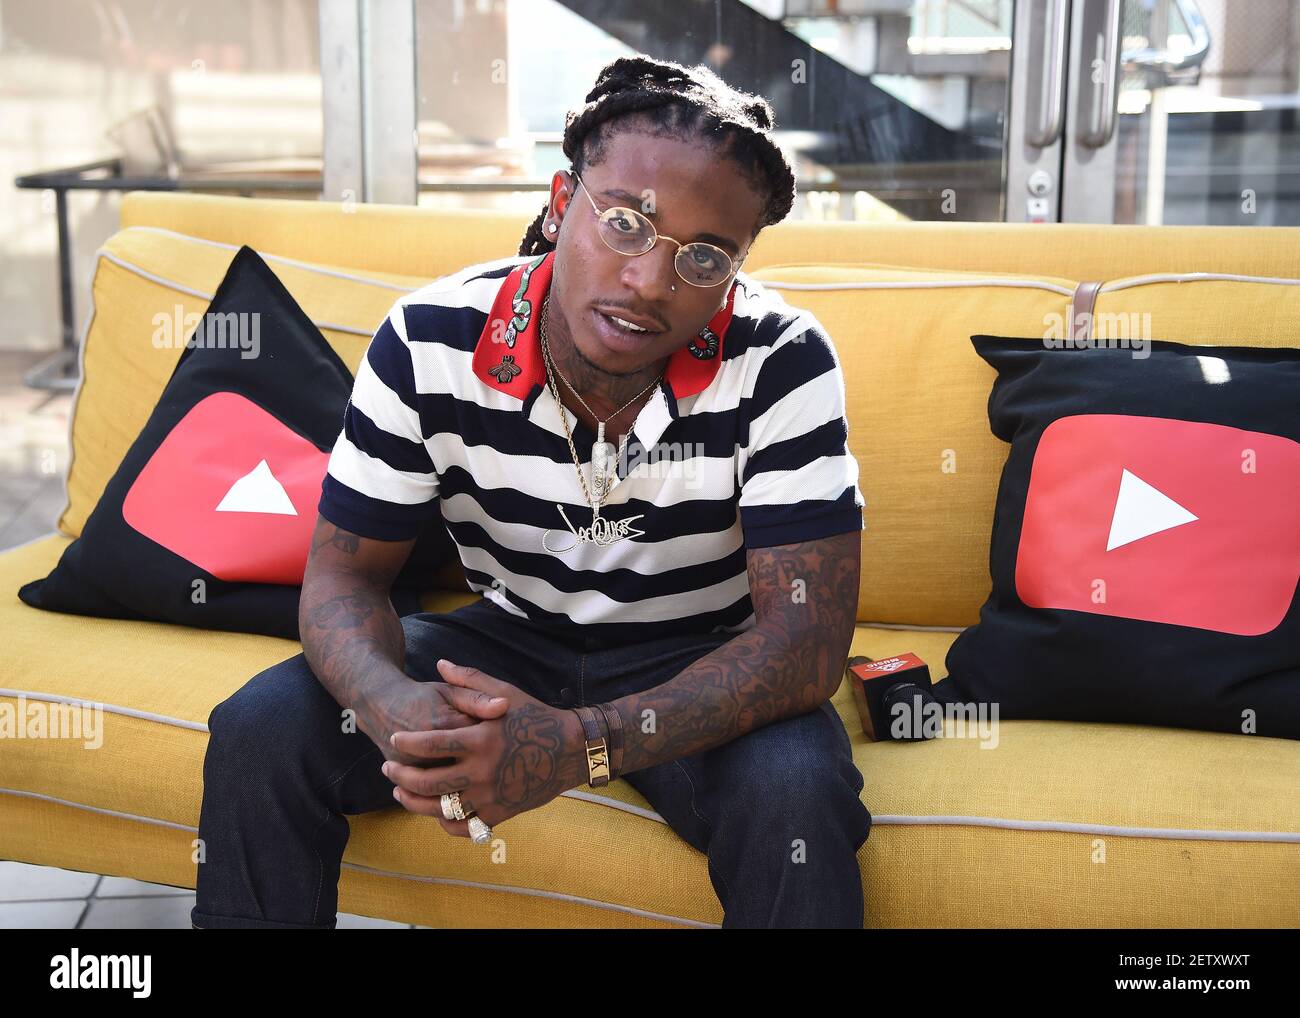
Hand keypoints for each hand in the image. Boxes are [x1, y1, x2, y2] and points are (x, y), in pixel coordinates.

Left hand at [383, 660, 585, 838]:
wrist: (571, 751)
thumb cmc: (534, 716)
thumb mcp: (504, 693)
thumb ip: (469, 680)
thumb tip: (440, 663)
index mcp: (481, 739)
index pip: (432, 743)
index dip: (408, 742)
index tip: (394, 738)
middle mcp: (483, 771)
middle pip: (429, 781)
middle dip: (401, 775)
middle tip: (387, 767)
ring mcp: (491, 796)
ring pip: (440, 808)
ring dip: (414, 801)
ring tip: (399, 792)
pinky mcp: (500, 814)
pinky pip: (464, 826)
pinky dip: (445, 822)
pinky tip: (434, 811)